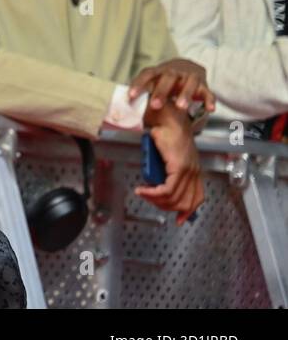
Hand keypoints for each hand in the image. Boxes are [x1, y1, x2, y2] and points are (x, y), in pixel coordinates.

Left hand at [129, 58, 215, 123]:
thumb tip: (125, 108)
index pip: (147, 74)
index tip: (130, 96)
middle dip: (161, 91)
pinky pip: (208, 92)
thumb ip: (144, 92)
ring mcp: (190, 76)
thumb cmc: (165, 79)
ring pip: (189, 83)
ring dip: (185, 95)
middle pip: (168, 78)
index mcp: (159, 71)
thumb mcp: (154, 82)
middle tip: (154, 105)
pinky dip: (209, 100)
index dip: (138, 84)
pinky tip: (210, 109)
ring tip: (181, 107)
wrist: (188, 66)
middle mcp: (174, 71)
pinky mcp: (204, 84)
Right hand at [136, 102, 204, 224]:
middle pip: (183, 203)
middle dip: (165, 207)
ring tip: (143, 193)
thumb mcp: (171, 156)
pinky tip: (143, 190)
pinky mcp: (178, 167)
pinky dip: (153, 193)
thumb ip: (170, 170)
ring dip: (156, 200)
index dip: (186, 212)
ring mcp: (188, 170)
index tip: (178, 219)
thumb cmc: (167, 133)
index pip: (196, 199)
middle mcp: (194, 173)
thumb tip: (160, 184)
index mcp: (195, 172)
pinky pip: (166, 190)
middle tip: (150, 200)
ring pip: (173, 198)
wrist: (167, 119)